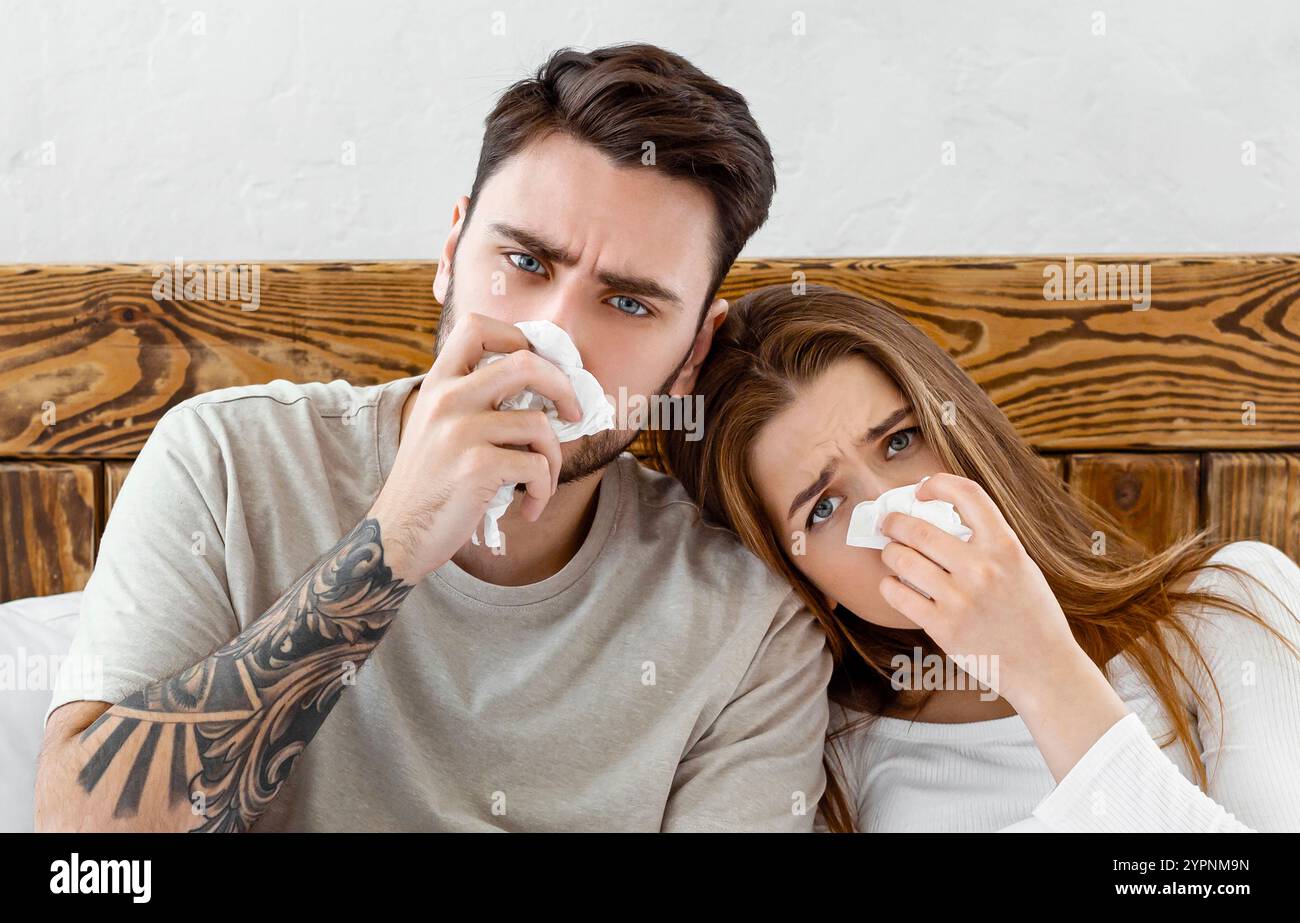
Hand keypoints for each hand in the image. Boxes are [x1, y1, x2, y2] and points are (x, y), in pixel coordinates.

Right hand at [366, 312, 583, 583]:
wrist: (397, 536)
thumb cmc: (429, 485)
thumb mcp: (438, 429)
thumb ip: (474, 404)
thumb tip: (544, 395)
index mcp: (438, 384)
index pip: (477, 327)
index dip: (518, 336)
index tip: (538, 366)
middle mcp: (447, 399)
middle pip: (526, 363)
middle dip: (563, 386)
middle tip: (573, 413)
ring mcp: (461, 431)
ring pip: (540, 424)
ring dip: (553, 457)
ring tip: (540, 482)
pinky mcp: (477, 465)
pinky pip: (537, 466)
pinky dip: (543, 489)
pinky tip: (529, 507)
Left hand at [876, 473, 1087, 707]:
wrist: (1043, 668)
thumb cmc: (1031, 616)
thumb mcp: (1021, 567)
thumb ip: (988, 543)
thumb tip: (940, 518)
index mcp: (1006, 547)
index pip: (967, 494)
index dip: (938, 484)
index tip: (922, 490)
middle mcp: (982, 568)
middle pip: (918, 529)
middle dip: (894, 521)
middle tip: (887, 523)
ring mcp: (960, 599)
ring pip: (902, 559)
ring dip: (889, 553)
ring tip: (891, 554)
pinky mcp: (943, 627)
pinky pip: (898, 595)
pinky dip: (888, 586)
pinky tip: (892, 585)